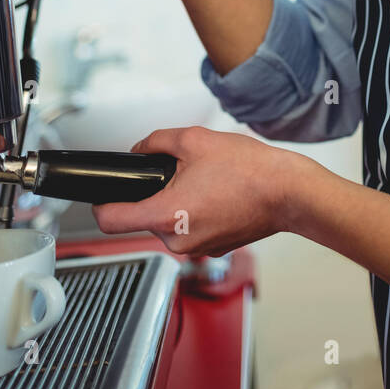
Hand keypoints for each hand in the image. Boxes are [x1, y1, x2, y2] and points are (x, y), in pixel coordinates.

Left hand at [91, 125, 299, 256]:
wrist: (288, 192)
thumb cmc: (250, 171)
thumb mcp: (194, 140)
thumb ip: (157, 142)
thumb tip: (141, 148)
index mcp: (167, 215)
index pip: (109, 221)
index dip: (101, 204)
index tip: (104, 194)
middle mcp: (179, 240)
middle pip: (143, 220)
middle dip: (153, 195)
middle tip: (176, 173)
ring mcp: (199, 249)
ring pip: (169, 224)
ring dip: (176, 203)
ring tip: (203, 181)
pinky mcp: (215, 248)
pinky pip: (192, 230)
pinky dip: (196, 213)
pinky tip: (217, 194)